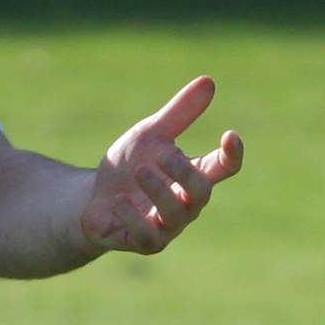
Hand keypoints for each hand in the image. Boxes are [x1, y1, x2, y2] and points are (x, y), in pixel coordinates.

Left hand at [79, 77, 243, 253]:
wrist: (92, 199)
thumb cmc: (128, 166)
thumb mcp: (151, 135)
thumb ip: (180, 113)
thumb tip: (209, 82)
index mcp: (193, 174)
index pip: (224, 167)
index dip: (232, 155)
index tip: (230, 135)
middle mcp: (186, 203)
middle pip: (201, 192)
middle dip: (184, 173)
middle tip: (162, 155)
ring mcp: (167, 226)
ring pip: (175, 214)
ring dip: (158, 191)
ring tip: (139, 171)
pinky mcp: (145, 243)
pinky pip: (148, 237)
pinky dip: (135, 218)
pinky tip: (120, 200)